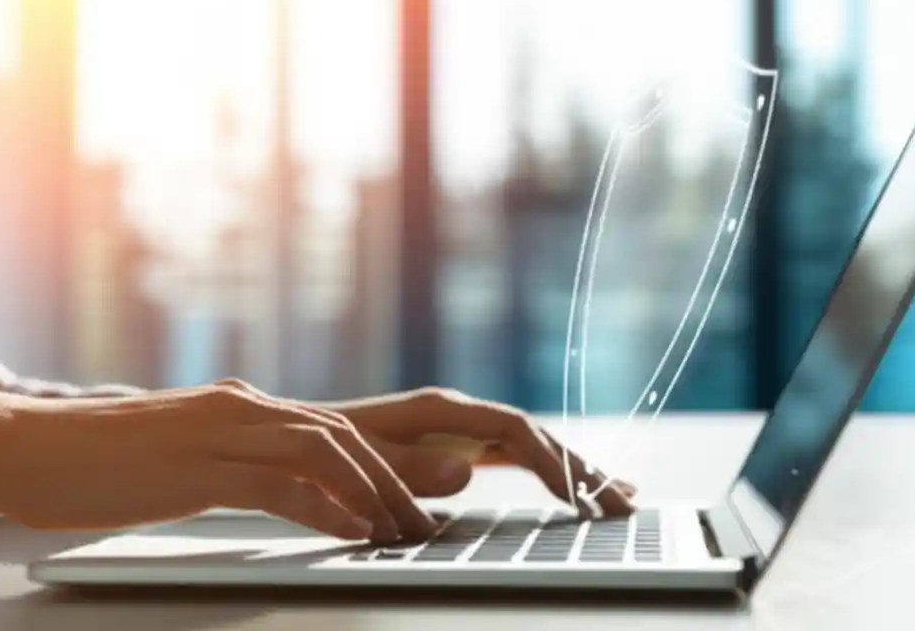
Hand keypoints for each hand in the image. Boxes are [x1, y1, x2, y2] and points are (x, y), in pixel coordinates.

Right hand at [0, 381, 437, 542]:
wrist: (30, 448)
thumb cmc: (101, 461)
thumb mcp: (183, 456)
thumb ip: (234, 461)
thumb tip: (281, 485)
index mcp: (241, 406)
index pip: (333, 426)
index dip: (384, 461)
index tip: (414, 498)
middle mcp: (241, 409)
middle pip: (343, 435)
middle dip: (395, 479)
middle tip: (425, 522)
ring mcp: (219, 435)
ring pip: (322, 452)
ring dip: (371, 493)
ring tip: (398, 532)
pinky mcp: (196, 468)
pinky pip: (277, 486)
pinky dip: (323, 509)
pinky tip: (348, 533)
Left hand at [325, 387, 637, 516]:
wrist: (290, 434)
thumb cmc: (320, 450)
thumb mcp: (359, 460)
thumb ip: (408, 468)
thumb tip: (465, 472)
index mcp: (440, 410)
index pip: (515, 431)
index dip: (552, 462)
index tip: (580, 496)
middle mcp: (456, 414)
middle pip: (534, 436)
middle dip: (581, 469)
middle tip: (625, 503)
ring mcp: (458, 429)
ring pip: (530, 446)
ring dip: (574, 470)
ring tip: (618, 496)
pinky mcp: (453, 445)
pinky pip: (513, 457)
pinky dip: (547, 472)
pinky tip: (569, 489)